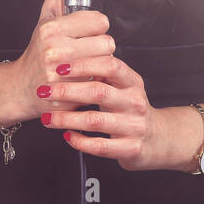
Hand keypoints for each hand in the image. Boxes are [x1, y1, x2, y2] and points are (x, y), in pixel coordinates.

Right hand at [0, 0, 116, 123]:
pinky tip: (80, 82)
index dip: (95, 28)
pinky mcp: (68, 96)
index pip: (100, 21)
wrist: (21, 88)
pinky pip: (100, 84)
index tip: (84, 34)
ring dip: (100, 66)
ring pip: (107, 63)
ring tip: (83, 66)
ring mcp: (61, 76)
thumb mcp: (46, 16)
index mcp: (52, 29)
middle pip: (108, 43)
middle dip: (99, 48)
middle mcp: (55, 51)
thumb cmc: (37, 51)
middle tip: (84, 52)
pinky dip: (95, 83)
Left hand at [38, 49, 172, 172]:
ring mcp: (134, 126)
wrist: (158, 139)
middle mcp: (135, 102)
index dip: (84, 64)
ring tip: (48, 117)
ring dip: (67, 119)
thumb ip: (102, 73)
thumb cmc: (131, 109)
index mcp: (132, 82)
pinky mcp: (130, 148)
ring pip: (95, 121)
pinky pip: (100, 146)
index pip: (110, 65)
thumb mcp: (124, 86)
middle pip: (98, 92)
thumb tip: (70, 54)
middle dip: (67, 91)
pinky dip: (80, 141)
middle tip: (44, 91)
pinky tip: (67, 136)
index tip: (59, 67)